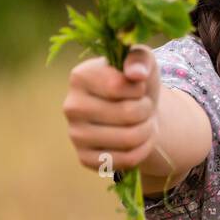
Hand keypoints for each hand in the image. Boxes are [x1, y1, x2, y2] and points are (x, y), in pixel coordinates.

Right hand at [63, 44, 161, 175]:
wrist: (137, 112)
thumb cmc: (137, 83)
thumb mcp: (143, 61)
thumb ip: (139, 58)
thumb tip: (136, 74)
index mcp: (80, 77)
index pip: (118, 86)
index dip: (139, 89)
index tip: (138, 87)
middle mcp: (71, 106)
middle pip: (128, 114)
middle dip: (147, 110)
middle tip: (144, 107)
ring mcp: (75, 134)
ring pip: (129, 138)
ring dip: (148, 130)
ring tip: (143, 122)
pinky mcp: (85, 158)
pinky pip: (125, 160)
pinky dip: (142, 151)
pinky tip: (138, 141)